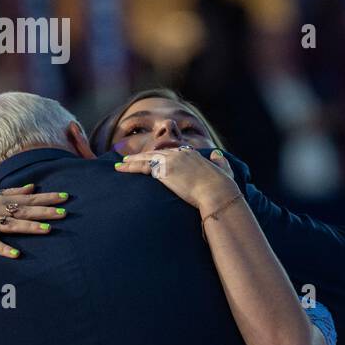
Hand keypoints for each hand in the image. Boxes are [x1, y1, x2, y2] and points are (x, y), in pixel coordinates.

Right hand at [0, 184, 70, 257]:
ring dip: (30, 227)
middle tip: (65, 212)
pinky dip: (3, 249)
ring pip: (12, 226)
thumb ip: (12, 192)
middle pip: (25, 211)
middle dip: (45, 212)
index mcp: (1, 200)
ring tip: (48, 230)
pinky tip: (16, 254)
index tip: (66, 196)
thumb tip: (32, 186)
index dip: (48, 198)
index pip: (29, 198)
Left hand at [114, 147, 237, 211]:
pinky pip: (142, 167)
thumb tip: (217, 154)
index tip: (154, 158)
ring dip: (132, 161)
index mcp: (193, 154)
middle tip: (131, 158)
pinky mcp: (163, 170)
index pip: (172, 153)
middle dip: (143, 156)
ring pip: (146, 158)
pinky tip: (120, 168)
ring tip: (121, 163)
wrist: (217, 192)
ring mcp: (170, 161)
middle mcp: (180, 154)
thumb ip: (220, 161)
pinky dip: (129, 167)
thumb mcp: (224, 170)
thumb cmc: (222, 186)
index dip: (161, 156)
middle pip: (156, 153)